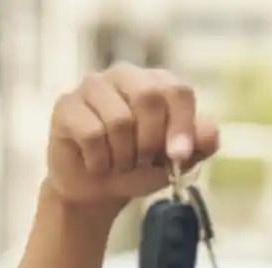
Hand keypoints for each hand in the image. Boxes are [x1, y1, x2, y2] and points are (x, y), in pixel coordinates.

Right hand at [45, 63, 220, 207]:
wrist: (98, 189)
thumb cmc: (141, 167)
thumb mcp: (179, 159)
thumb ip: (201, 142)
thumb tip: (205, 134)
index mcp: (157, 81)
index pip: (177, 90)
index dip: (181, 125)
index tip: (179, 157)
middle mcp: (125, 75)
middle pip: (149, 97)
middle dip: (150, 142)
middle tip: (143, 161)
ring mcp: (93, 87)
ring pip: (119, 120)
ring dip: (123, 157)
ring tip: (119, 163)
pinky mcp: (66, 106)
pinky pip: (91, 134)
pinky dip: (99, 161)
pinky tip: (96, 163)